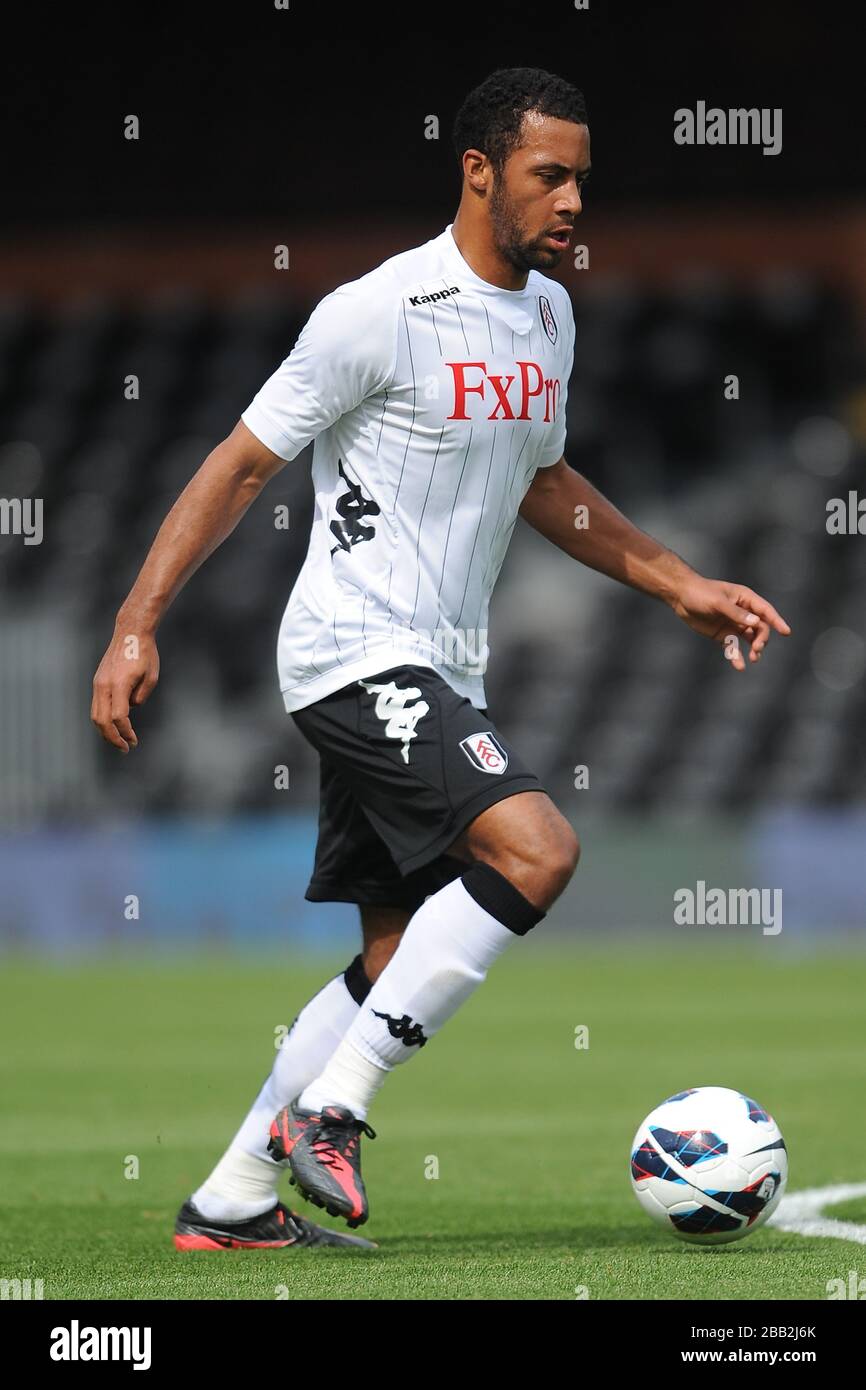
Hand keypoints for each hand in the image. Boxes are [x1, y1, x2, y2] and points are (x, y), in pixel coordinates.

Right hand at [91, 627, 159, 750]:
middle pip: (102, 720)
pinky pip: (97, 706)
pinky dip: (104, 719)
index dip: (126, 732)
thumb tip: (131, 708)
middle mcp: (104, 685)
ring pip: (95, 715)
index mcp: (119, 684)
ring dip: (105, 731)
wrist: (130, 633)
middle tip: (126, 748)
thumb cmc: (145, 654)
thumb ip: (141, 697)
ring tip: (119, 741)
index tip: (134, 741)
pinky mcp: (97, 682)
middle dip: (113, 738)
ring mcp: (98, 683)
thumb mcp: (151, 676)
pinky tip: (115, 726)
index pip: (119, 717)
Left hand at [669, 578, 790, 671]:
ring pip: (749, 639)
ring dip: (753, 649)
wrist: (681, 597)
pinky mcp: (722, 635)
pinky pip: (733, 647)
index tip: (786, 632)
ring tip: (753, 658)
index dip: (777, 621)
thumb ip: (736, 613)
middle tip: (756, 649)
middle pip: (759, 628)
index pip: (765, 611)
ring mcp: (733, 624)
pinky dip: (737, 656)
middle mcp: (742, 612)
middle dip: (761, 639)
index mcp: (745, 599)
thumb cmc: (701, 593)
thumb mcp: (718, 602)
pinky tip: (740, 666)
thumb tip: (755, 623)